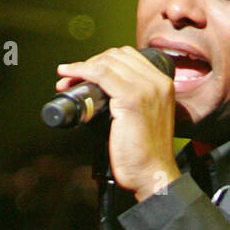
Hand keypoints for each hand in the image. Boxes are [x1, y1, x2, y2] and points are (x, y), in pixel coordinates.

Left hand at [55, 46, 180, 199]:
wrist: (153, 174)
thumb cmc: (145, 155)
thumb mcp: (143, 119)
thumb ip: (129, 102)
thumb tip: (101, 94)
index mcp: (163, 84)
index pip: (129, 57)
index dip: (103, 60)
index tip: (86, 71)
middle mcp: (157, 83)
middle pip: (117, 56)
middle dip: (91, 62)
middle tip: (72, 76)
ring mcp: (146, 89)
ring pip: (107, 62)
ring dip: (82, 67)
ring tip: (67, 79)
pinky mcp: (132, 99)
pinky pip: (101, 75)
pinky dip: (81, 72)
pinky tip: (70, 78)